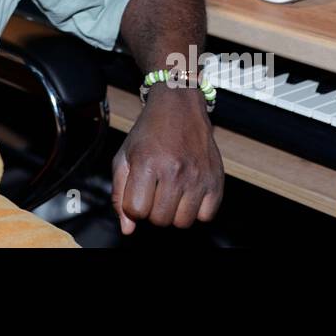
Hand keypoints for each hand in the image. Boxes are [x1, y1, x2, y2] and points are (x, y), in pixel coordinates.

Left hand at [111, 84, 223, 231]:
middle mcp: (174, 171)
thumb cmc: (149, 131)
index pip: (136, 211)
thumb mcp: (125, 156)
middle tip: (155, 191)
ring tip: (171, 193)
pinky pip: (206, 216)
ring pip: (182, 222)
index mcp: (147, 163)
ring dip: (173, 213)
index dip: (133, 207)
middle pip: (160, 220)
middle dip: (152, 211)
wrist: (179, 106)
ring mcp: (198, 176)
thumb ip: (120, 193)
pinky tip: (188, 193)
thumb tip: (127, 228)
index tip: (137, 194)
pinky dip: (196, 211)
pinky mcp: (216, 180)